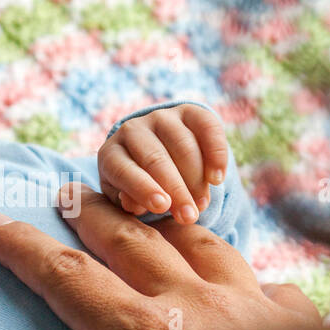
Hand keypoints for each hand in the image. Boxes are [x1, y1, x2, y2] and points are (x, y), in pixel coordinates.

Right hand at [0, 183, 320, 329]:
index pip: (68, 279)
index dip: (25, 250)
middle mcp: (197, 306)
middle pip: (133, 243)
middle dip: (94, 215)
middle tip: (68, 191)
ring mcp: (254, 308)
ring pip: (201, 245)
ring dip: (166, 223)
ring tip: (148, 205)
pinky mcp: (301, 326)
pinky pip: (270, 284)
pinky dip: (253, 276)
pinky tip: (255, 283)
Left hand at [98, 104, 231, 223]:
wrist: (154, 160)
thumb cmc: (137, 188)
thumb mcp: (127, 200)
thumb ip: (130, 203)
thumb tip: (136, 205)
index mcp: (111, 154)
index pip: (123, 169)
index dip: (142, 188)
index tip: (162, 207)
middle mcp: (133, 130)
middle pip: (156, 159)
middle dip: (176, 190)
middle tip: (190, 216)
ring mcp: (161, 117)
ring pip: (183, 146)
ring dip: (196, 179)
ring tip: (202, 204)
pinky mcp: (189, 112)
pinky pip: (207, 128)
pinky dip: (216, 153)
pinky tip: (217, 179)